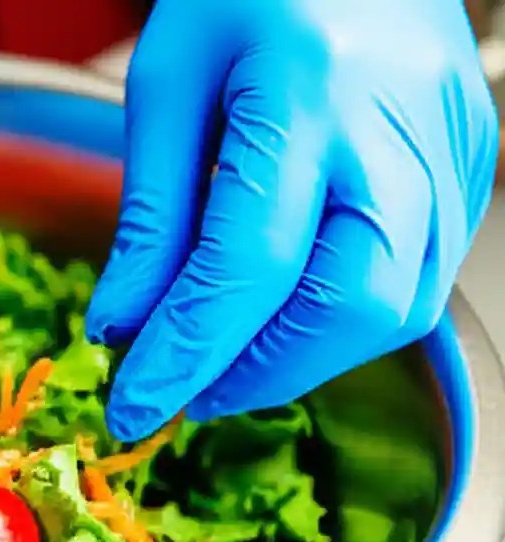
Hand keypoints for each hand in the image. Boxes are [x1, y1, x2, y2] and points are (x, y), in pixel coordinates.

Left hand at [86, 0, 497, 440]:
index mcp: (307, 91)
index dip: (187, 353)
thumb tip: (122, 327)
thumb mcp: (166, 82)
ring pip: (403, 307)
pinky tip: (287, 311)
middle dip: (261, 372)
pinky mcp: (470, 160)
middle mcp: (398, 128)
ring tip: (228, 358)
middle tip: (185, 389)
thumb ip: (151, 212)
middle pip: (352, 304)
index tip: (132, 408)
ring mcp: (451, 147)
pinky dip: (346, 317)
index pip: (248, 266)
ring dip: (306, 357)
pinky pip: (423, 273)